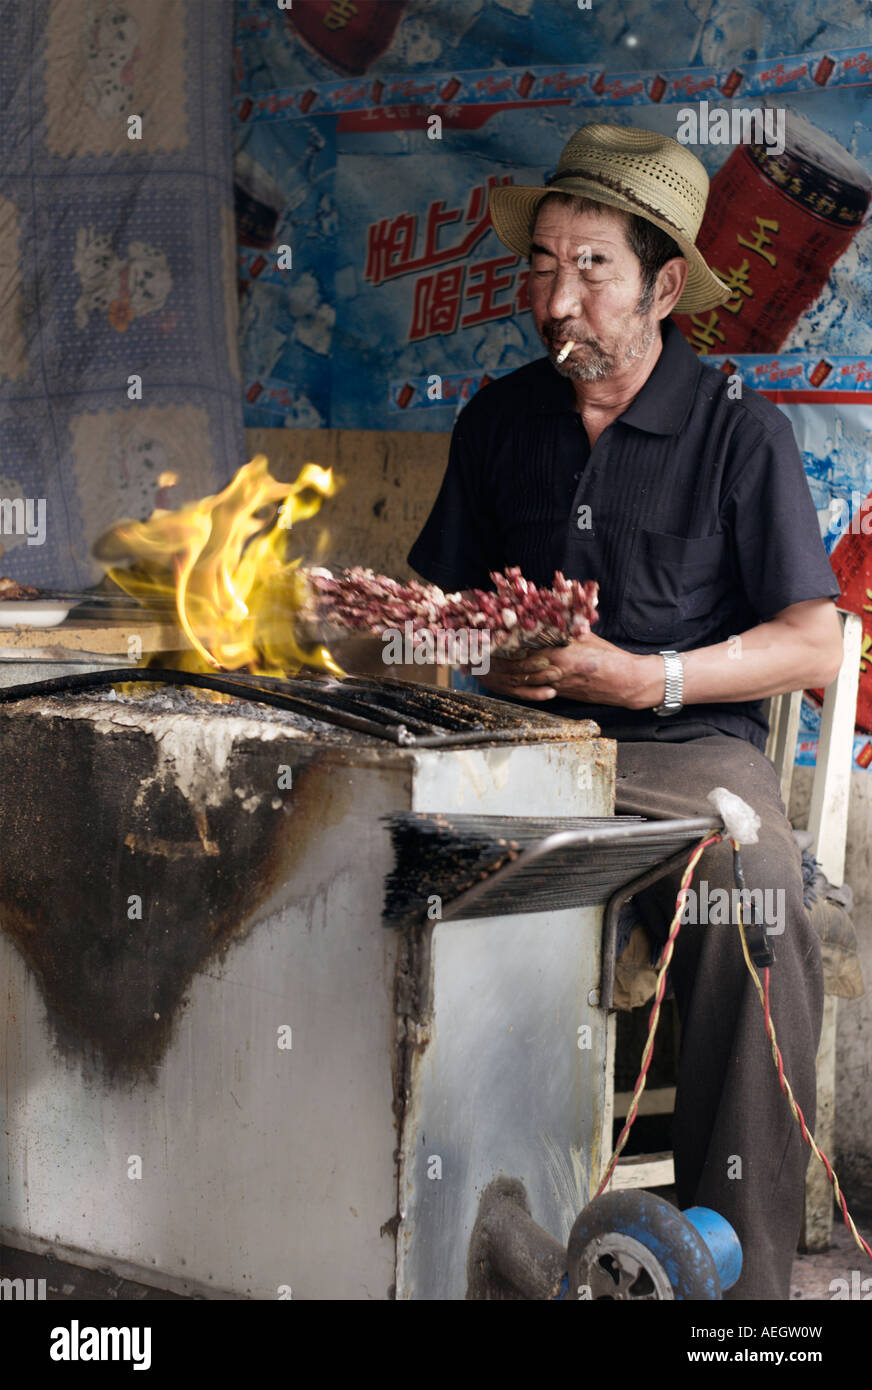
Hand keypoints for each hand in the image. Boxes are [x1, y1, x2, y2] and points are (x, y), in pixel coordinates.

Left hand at [477, 633, 663, 707]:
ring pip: (519, 679)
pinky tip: (501, 680)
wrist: (624, 683)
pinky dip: (513, 683)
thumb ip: (561, 626)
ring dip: (498, 673)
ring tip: (480, 668)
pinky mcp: (556, 693)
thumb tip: (541, 612)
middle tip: (472, 654)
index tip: (483, 636)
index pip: (522, 646)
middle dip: (493, 660)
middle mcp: (552, 670)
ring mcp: (553, 684)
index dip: (500, 642)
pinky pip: (530, 689)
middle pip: (514, 665)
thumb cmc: (607, 656)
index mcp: (558, 653)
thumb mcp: (584, 635)